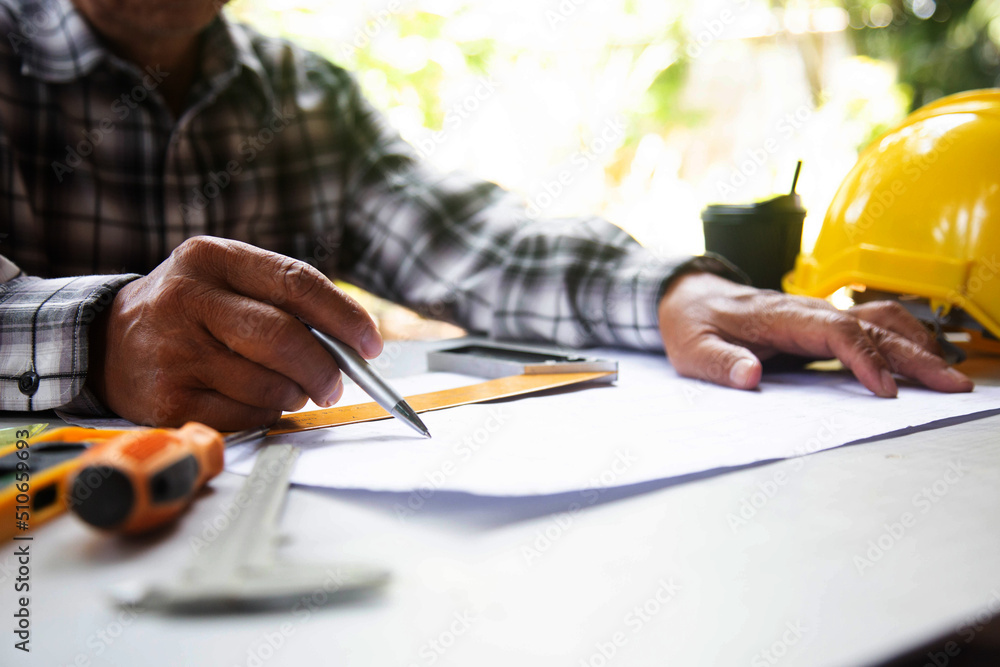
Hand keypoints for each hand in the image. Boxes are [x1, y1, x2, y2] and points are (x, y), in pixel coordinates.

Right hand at [87, 236, 382, 428]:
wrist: (107, 342)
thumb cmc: (189, 311)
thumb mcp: (226, 280)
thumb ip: (285, 300)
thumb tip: (355, 343)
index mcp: (211, 258)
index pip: (296, 282)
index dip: (344, 316)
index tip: (371, 342)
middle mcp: (187, 300)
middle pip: (284, 338)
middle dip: (325, 368)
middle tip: (336, 383)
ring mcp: (173, 352)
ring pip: (269, 385)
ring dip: (293, 394)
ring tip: (286, 388)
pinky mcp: (168, 401)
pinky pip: (245, 417)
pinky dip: (265, 415)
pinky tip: (253, 402)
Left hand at [657, 272, 972, 395]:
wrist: (689, 297)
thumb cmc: (693, 323)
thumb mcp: (693, 348)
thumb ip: (719, 363)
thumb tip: (749, 376)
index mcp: (780, 316)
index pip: (836, 331)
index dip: (865, 359)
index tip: (887, 390)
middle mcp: (808, 310)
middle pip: (873, 326)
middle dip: (914, 355)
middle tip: (952, 384)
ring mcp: (818, 314)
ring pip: (881, 320)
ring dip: (917, 344)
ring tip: (950, 373)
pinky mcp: (822, 323)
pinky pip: (872, 325)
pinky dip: (903, 339)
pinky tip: (923, 358)